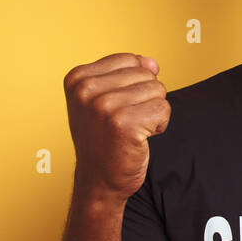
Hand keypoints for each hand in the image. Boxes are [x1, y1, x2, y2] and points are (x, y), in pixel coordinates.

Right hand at [63, 52, 170, 204]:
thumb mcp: (106, 99)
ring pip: (157, 90)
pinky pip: (163, 109)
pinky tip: (140, 138)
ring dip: (152, 113)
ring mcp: (103, 107)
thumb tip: (152, 63)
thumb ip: (128, 74)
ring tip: (132, 130)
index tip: (116, 107)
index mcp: (77, 78)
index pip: (129, 60)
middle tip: (125, 123)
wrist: (98, 180)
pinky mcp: (123, 124)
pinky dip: (160, 125)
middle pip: (145, 74)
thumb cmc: (104, 140)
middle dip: (145, 98)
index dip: (134, 84)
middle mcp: (86, 90)